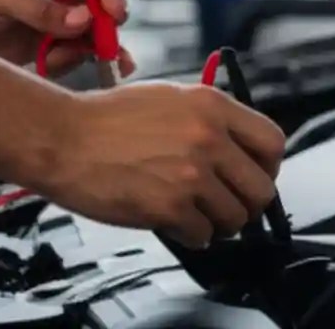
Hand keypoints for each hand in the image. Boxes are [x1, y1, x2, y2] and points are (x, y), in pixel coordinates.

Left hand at [0, 0, 135, 76]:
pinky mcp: (51, 47)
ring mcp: (59, 22)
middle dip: (110, 24)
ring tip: (93, 64)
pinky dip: (80, 64)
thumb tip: (82, 20)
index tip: (111, 9)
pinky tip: (65, 68)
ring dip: (100, 49)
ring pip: (96, 33)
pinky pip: (78, 56)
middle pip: (104, 3)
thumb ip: (39, 8)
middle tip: (108, 45)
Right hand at [36, 82, 285, 246]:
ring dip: (220, 223)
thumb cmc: (106, 119)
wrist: (62, 138)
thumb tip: (239, 149)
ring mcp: (191, 173)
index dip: (268, 166)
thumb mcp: (170, 98)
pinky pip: (203, 235)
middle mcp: (209, 137)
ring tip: (198, 215)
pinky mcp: (170, 206)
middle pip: (262, 188)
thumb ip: (210, 119)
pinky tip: (176, 223)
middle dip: (248, 203)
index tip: (255, 175)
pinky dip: (193, 236)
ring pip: (236, 217)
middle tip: (230, 205)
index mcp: (212, 106)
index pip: (272, 142)